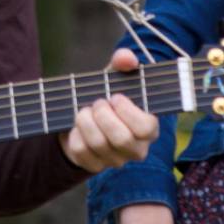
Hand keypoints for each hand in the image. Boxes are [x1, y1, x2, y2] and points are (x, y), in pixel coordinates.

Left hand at [59, 48, 158, 174]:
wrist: (84, 118)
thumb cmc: (107, 96)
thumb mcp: (115, 77)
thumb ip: (123, 63)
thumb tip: (127, 57)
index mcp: (148, 128)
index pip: (146, 127)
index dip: (128, 111)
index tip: (115, 97)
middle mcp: (136, 148)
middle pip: (121, 138)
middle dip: (103, 115)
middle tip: (97, 103)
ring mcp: (115, 160)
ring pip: (98, 144)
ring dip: (86, 121)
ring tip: (85, 111)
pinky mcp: (94, 166)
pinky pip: (81, 151)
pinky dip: (75, 133)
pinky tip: (78, 126)